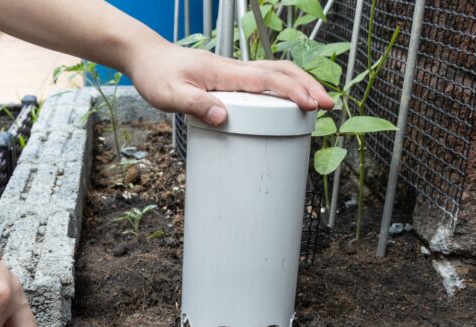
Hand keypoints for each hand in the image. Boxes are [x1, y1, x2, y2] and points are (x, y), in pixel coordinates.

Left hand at [127, 43, 334, 125]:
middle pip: (281, 71)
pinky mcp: (230, 78)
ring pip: (275, 72)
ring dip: (299, 83)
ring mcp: (233, 72)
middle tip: (328, 104)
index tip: (312, 104)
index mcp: (225, 72)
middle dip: (307, 86)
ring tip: (317, 101)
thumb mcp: (169, 95)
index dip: (292, 92)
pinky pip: (263, 79)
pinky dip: (283, 86)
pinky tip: (286, 100)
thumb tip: (223, 117)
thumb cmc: (156, 75)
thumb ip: (195, 104)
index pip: (267, 80)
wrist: (147, 58)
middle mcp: (234, 69)